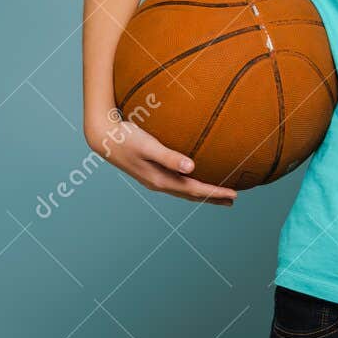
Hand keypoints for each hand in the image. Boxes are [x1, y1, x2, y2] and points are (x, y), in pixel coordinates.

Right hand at [85, 111, 236, 205]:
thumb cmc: (126, 138)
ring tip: (218, 194)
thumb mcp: (148, 146)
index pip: (195, 190)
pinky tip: (194, 178)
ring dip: (202, 193)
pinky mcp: (152, 172)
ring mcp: (155, 179)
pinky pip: (177, 183)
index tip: (234, 195)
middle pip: (191, 195)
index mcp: (160, 180)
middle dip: (212, 198)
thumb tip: (192, 168)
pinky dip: (190, 185)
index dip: (215, 193)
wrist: (103, 137)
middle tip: (233, 200)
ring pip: (184, 190)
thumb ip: (169, 157)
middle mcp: (159, 183)